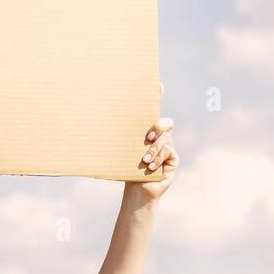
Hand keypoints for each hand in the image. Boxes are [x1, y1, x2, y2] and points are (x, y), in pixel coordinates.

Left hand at [126, 82, 176, 201]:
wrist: (136, 190)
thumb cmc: (126, 170)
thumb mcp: (122, 152)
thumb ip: (121, 139)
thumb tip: (100, 121)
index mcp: (146, 132)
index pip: (153, 110)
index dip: (158, 96)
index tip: (158, 84)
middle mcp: (159, 138)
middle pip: (166, 123)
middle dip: (158, 126)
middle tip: (148, 136)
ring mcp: (168, 148)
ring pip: (166, 139)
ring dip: (154, 150)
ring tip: (145, 160)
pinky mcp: (173, 159)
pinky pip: (169, 152)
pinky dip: (158, 158)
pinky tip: (150, 166)